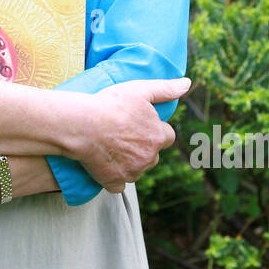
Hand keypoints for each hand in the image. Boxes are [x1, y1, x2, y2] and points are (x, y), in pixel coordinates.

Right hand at [72, 77, 190, 194]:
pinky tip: (105, 165)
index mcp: (158, 136)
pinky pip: (119, 185)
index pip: (167, 137)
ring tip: (111, 146)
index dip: (156, 130)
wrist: (81, 125)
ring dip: (130, 162)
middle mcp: (149, 157)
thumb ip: (165, 89)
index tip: (141, 125)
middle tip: (124, 134)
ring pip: (137, 170)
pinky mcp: (114, 181)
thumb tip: (187, 84)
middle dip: (143, 147)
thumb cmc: (109, 105)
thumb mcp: (139, 90)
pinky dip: (114, 178)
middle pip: (152, 155)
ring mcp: (132, 171)